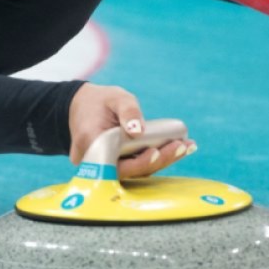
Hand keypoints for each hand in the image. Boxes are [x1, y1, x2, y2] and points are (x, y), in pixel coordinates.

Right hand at [67, 82, 195, 177]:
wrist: (83, 107)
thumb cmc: (99, 101)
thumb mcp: (115, 97)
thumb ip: (127, 111)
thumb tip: (139, 130)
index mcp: (89, 143)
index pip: (116, 162)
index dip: (138, 162)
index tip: (158, 152)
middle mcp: (94, 162)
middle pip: (130, 170)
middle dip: (159, 160)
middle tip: (182, 146)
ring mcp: (104, 167)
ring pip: (135, 171)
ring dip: (162, 160)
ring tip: (185, 146)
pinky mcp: (116, 167)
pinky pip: (136, 167)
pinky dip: (156, 159)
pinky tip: (177, 149)